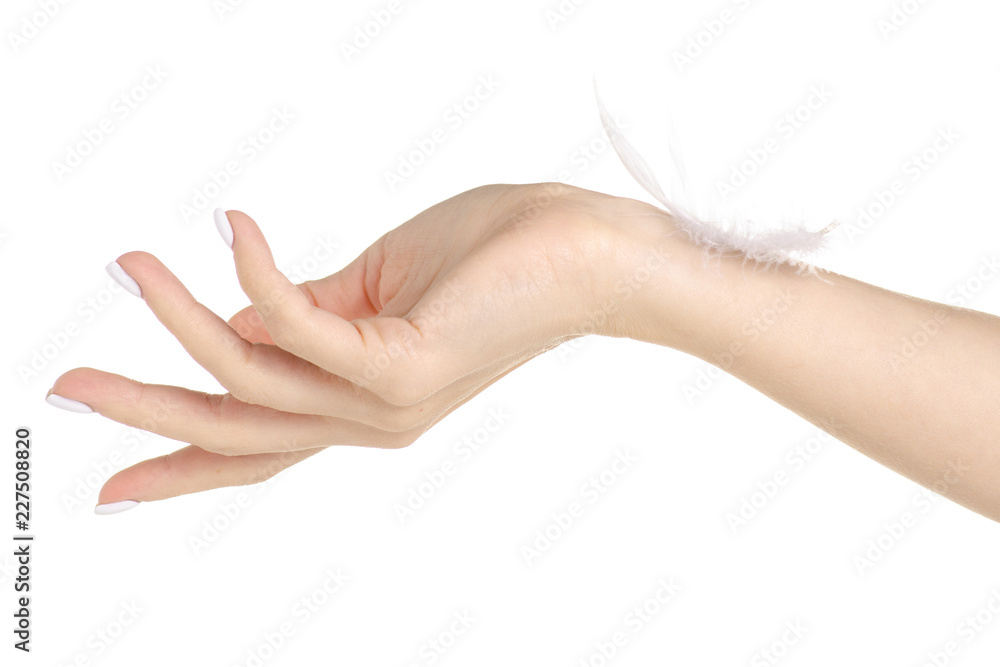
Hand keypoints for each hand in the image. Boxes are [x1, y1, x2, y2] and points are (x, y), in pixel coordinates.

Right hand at [47, 183, 682, 510]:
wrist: (588, 254)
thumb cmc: (489, 260)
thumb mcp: (373, 290)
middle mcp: (367, 419)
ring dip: (180, 320)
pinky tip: (230, 230)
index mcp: (357, 403)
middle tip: (67, 383)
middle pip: (234, 431)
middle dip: (145, 411)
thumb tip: (236, 316)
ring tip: (130, 264)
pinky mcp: (406, 361)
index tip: (112, 482)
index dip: (179, 464)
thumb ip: (306, 312)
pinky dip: (255, 277)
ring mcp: (387, 400)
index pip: (253, 443)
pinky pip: (303, 328)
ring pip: (252, 380)